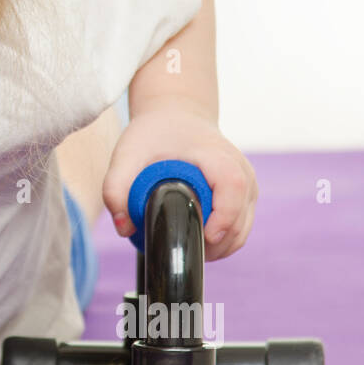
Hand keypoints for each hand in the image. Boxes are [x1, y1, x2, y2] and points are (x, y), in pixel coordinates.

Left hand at [101, 102, 256, 260]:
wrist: (177, 116)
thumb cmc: (154, 134)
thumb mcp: (127, 154)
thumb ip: (116, 188)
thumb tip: (124, 228)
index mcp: (218, 157)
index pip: (233, 188)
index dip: (223, 217)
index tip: (203, 236)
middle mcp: (241, 171)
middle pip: (240, 219)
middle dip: (214, 244)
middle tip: (178, 248)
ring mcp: (247, 185)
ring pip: (242, 230)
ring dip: (218, 247)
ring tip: (184, 245)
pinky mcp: (246, 195)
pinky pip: (240, 227)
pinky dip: (222, 241)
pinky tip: (196, 238)